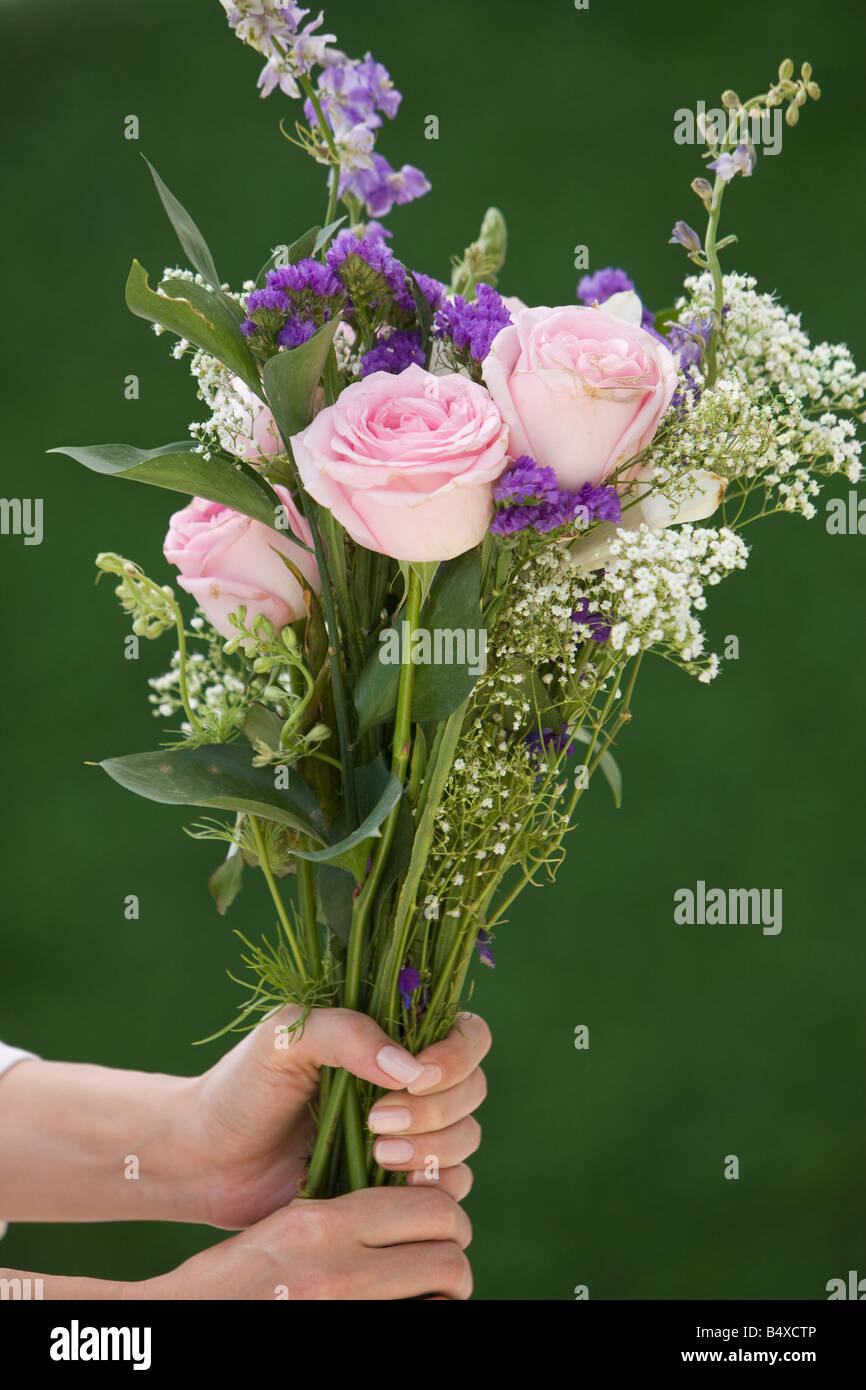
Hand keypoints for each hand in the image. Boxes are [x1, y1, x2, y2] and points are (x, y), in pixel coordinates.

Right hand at [139, 1187, 472, 1299]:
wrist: (182, 1324)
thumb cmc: (231, 1282)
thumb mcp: (285, 1230)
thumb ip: (343, 1220)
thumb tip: (409, 1218)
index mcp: (322, 1223)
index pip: (428, 1204)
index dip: (446, 1217)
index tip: (439, 1229)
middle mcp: (336, 1268)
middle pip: (448, 1253)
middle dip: (453, 1261)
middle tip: (443, 1271)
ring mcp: (342, 1311)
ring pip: (442, 1297)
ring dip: (443, 1298)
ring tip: (428, 1298)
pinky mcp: (347, 1344)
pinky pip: (416, 1325)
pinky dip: (423, 1318)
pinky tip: (406, 1316)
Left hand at [182, 1007, 490, 1227]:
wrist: (209, 1157)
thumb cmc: (244, 1085)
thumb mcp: (287, 1037)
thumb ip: (348, 1035)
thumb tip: (410, 1069)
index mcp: (394, 1035)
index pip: (466, 1034)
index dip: (457, 1055)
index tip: (417, 1074)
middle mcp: (411, 1082)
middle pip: (473, 1089)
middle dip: (437, 1106)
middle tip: (378, 1120)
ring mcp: (411, 1135)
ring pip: (467, 1138)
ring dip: (433, 1146)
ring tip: (376, 1149)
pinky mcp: (398, 1186)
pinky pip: (448, 1188)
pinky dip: (429, 1185)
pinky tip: (383, 1178)